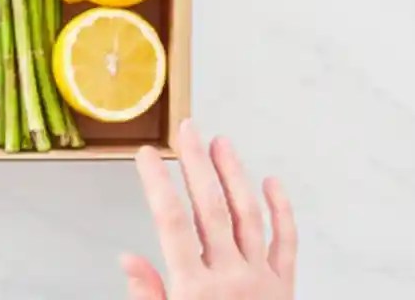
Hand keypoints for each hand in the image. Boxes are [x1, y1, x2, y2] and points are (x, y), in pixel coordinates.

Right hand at [124, 121, 296, 299]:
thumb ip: (149, 296)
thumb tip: (128, 260)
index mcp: (194, 290)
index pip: (171, 222)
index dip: (157, 183)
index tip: (147, 156)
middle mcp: (229, 278)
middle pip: (211, 208)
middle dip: (197, 163)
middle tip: (188, 132)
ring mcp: (260, 280)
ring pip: (248, 215)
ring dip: (234, 174)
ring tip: (221, 144)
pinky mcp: (284, 286)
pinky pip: (286, 241)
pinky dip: (281, 210)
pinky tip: (272, 183)